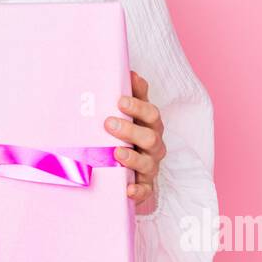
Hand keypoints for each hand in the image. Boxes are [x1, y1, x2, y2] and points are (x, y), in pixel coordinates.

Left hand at [105, 70, 165, 210]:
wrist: (124, 169)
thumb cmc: (123, 134)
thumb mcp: (123, 115)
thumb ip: (124, 95)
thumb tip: (125, 70)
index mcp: (148, 123)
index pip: (149, 110)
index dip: (137, 104)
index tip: (119, 99)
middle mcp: (153, 142)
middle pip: (150, 134)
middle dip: (130, 129)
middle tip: (108, 123)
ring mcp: (150, 164)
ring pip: (149, 161)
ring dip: (133, 157)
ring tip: (116, 154)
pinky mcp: (145, 185)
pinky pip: (146, 190)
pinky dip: (138, 190)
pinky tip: (128, 189)